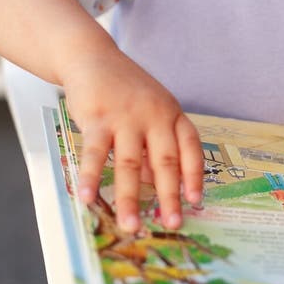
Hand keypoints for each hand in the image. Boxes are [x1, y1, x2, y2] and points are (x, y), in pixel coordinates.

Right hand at [61, 47, 203, 232]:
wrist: (93, 57)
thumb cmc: (125, 89)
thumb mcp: (150, 111)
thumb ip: (155, 145)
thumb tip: (158, 185)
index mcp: (172, 113)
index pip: (191, 147)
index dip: (195, 175)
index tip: (196, 201)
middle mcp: (154, 115)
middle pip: (165, 162)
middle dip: (169, 197)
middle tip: (172, 224)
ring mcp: (126, 117)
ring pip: (130, 164)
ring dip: (129, 198)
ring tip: (130, 225)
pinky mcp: (98, 118)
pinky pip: (94, 153)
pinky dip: (90, 177)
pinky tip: (87, 198)